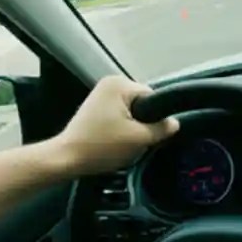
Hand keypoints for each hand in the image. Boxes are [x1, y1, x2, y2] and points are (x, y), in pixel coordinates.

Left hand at [54, 76, 178, 175]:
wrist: (67, 159)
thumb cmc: (102, 146)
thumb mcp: (139, 139)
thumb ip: (162, 128)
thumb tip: (174, 122)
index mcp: (120, 83)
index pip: (153, 98)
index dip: (157, 119)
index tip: (150, 136)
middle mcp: (110, 82)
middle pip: (143, 104)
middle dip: (144, 123)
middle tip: (138, 142)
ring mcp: (100, 94)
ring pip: (132, 112)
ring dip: (133, 127)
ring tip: (125, 143)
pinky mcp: (95, 107)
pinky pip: (120, 115)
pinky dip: (121, 128)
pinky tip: (116, 141)